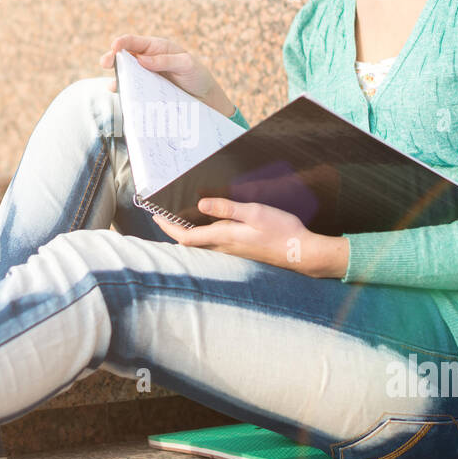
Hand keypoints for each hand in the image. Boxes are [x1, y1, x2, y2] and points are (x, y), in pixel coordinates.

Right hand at [98, 34, 234, 117]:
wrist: (204, 97)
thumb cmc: (197, 75)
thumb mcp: (186, 64)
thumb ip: (166, 60)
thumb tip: (142, 59)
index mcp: (156, 48)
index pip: (134, 41)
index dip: (122, 42)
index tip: (114, 46)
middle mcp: (147, 60)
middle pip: (124, 56)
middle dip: (112, 58)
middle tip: (105, 63)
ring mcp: (145, 76)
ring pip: (125, 73)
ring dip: (117, 77)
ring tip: (113, 85)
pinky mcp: (146, 90)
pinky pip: (131, 89)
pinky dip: (124, 92)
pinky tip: (121, 95)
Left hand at [150, 197, 344, 276]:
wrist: (301, 252)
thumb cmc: (281, 231)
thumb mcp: (254, 213)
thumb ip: (227, 209)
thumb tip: (200, 206)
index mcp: (224, 236)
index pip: (187, 237)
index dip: (169, 228)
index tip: (156, 217)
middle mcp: (225, 247)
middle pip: (191, 242)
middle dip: (174, 230)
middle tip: (163, 216)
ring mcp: (233, 251)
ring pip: (202, 244)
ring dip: (188, 233)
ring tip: (180, 218)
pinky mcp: (241, 251)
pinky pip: (214, 244)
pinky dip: (203, 235)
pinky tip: (208, 225)